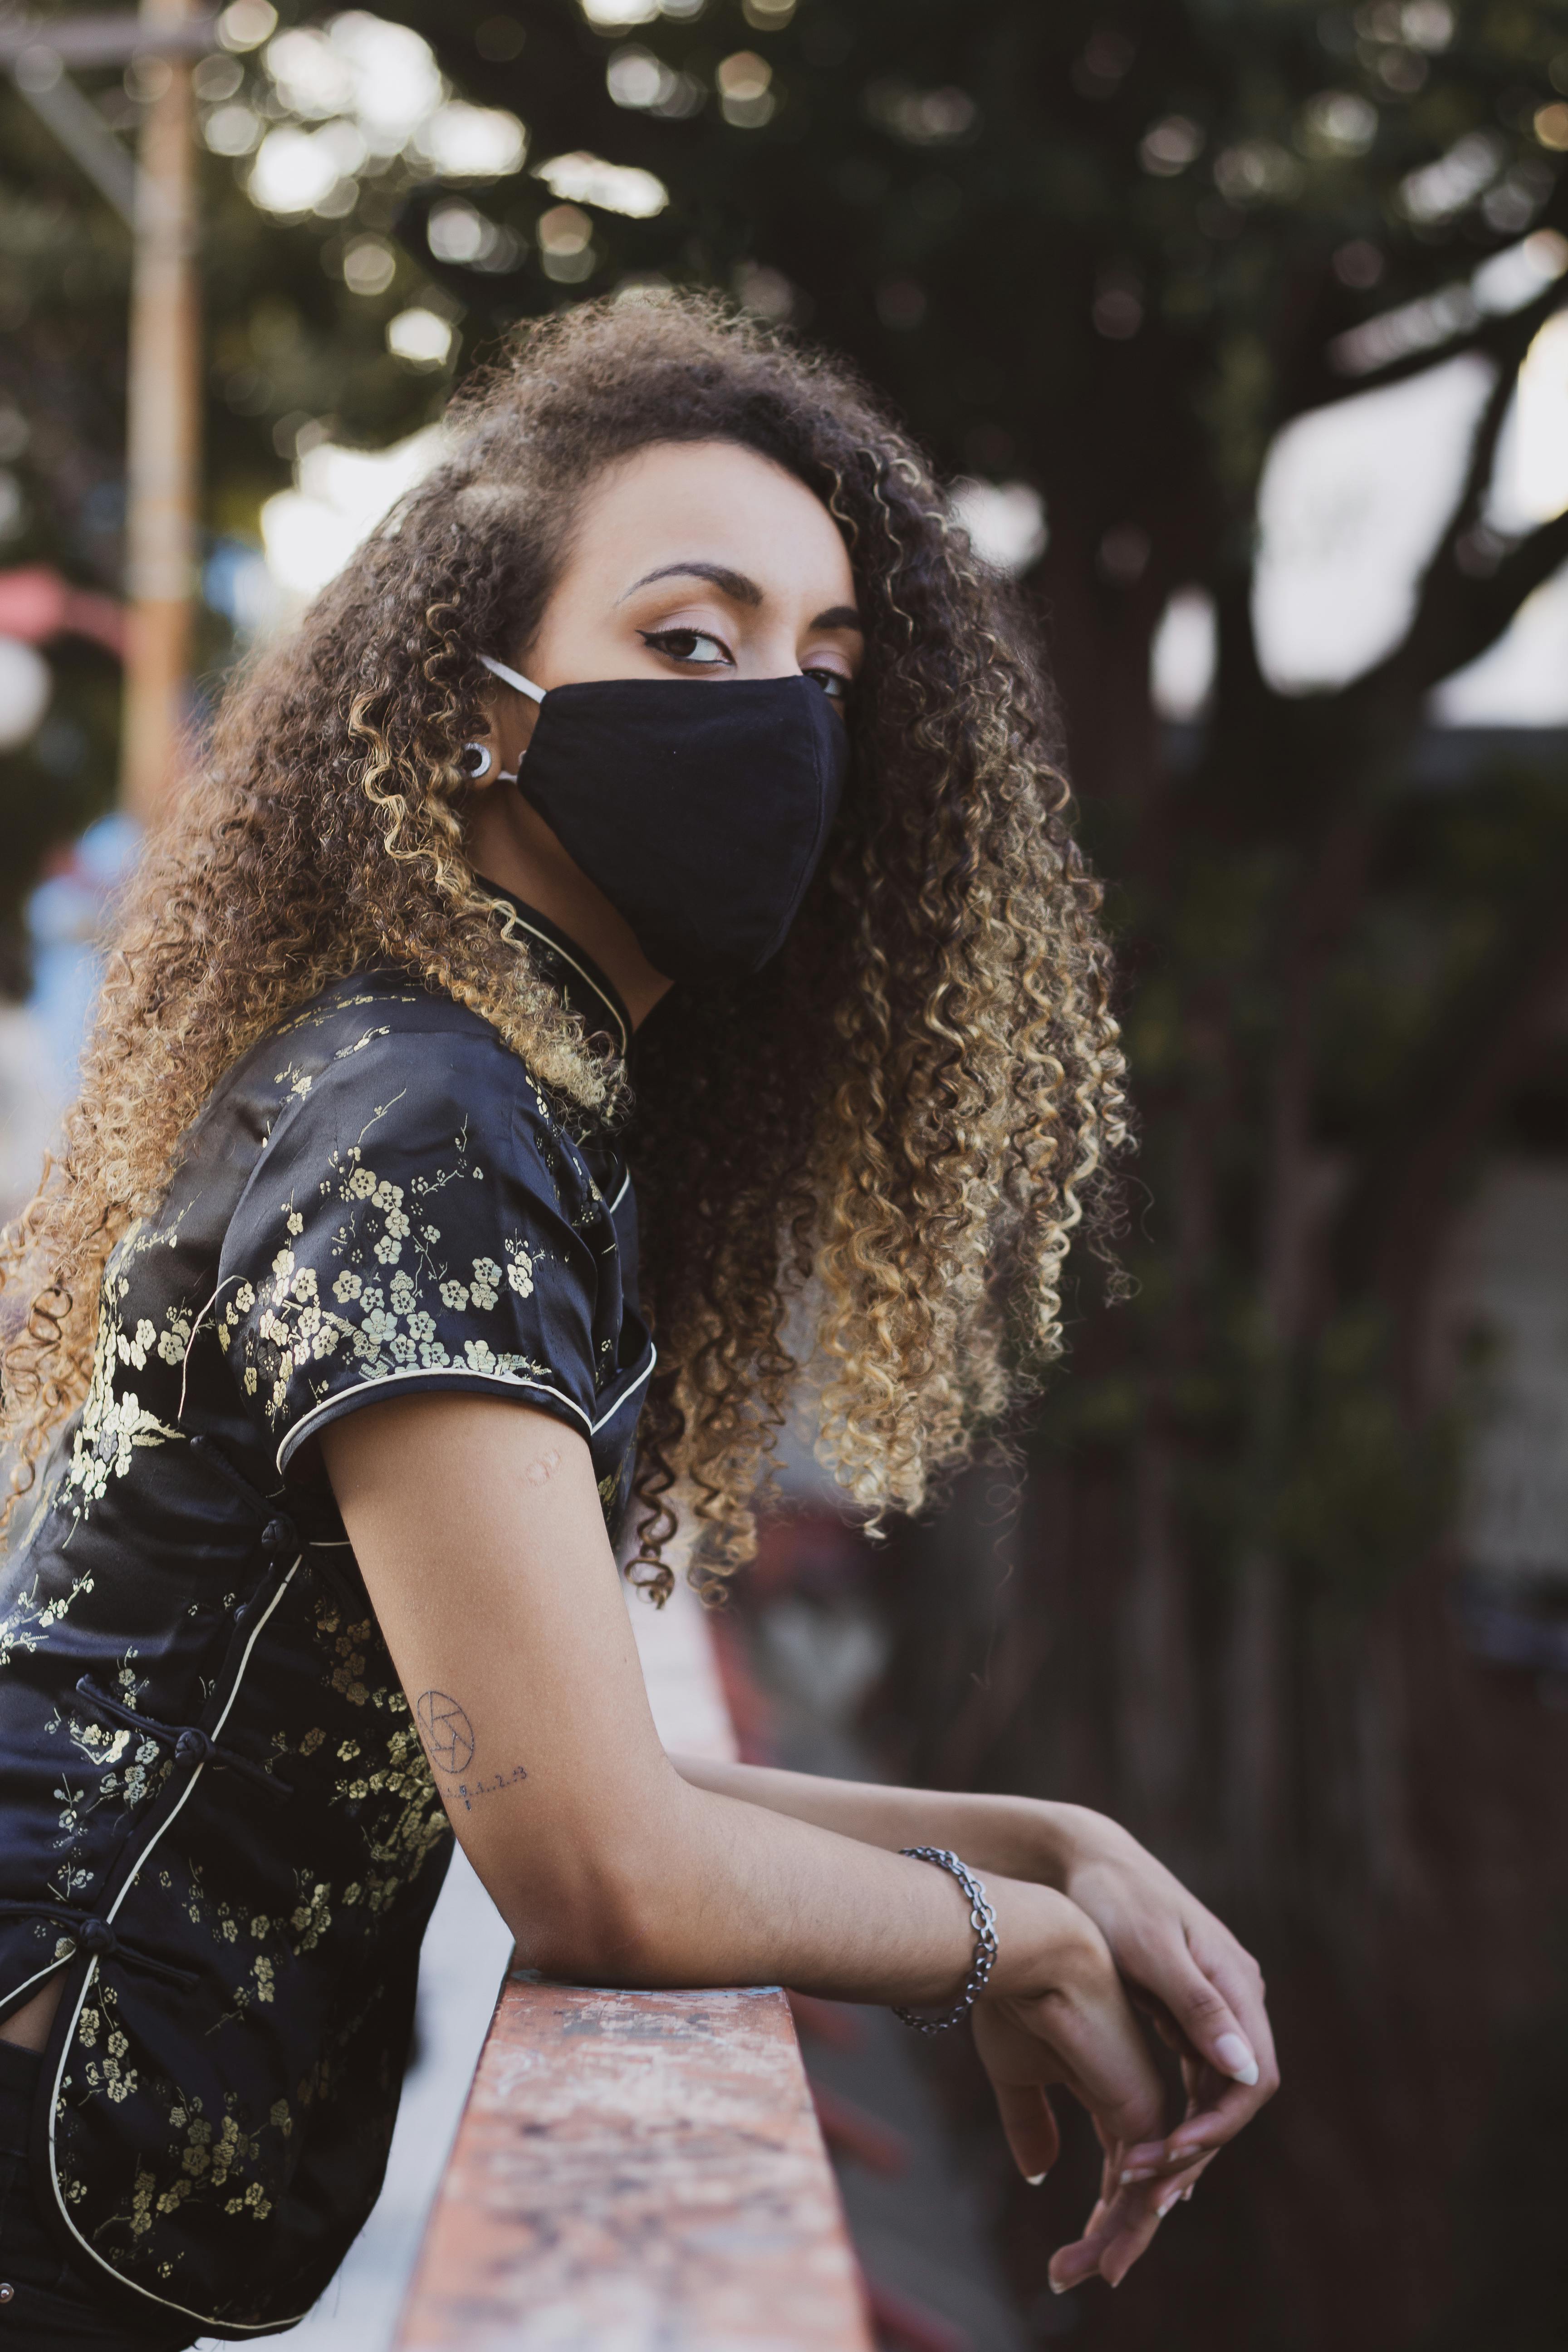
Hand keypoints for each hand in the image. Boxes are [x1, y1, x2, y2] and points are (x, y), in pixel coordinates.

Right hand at [972, 1891, 1173, 2291]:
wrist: (1029, 1955)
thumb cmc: (1016, 1999)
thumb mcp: (1017, 2070)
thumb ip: (1031, 2121)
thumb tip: (1039, 2171)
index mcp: (1116, 2089)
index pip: (1125, 2170)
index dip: (1107, 2214)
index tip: (1075, 2252)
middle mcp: (1140, 2101)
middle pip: (1141, 2191)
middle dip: (1112, 2239)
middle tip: (1073, 2275)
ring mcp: (1146, 2106)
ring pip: (1145, 2195)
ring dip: (1113, 2239)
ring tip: (1075, 2271)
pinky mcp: (1143, 2106)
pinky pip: (1143, 2184)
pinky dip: (1121, 2221)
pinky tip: (1095, 2245)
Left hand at [1039, 1806, 1278, 2254]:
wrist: (1084, 1860)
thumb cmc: (1112, 1897)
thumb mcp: (1150, 1949)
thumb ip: (1198, 2005)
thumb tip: (1246, 2071)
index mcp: (1236, 1985)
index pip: (1254, 2079)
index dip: (1218, 2127)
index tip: (1168, 2157)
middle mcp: (1235, 1999)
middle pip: (1235, 2094)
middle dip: (1198, 2148)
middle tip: (1145, 2194)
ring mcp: (1213, 2006)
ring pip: (1214, 2093)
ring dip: (1186, 2140)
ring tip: (1139, 2184)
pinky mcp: (1186, 2012)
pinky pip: (1193, 2077)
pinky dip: (1176, 2116)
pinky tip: (1148, 2150)